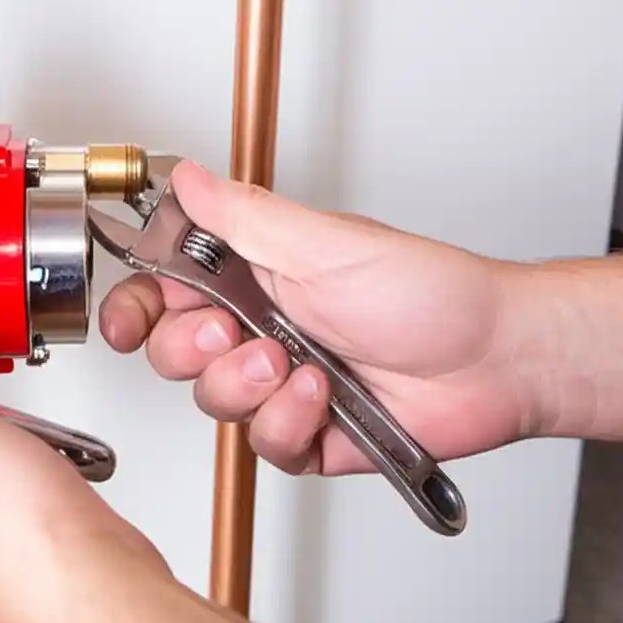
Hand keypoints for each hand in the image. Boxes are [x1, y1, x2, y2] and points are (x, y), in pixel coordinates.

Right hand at [101, 161, 532, 474]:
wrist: (494, 361)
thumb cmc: (429, 293)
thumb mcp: (326, 244)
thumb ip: (243, 216)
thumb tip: (186, 177)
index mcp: (253, 276)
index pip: (163, 292)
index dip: (134, 309)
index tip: (129, 322)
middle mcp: (259, 329)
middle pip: (173, 354)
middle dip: (194, 348)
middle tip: (233, 332)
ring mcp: (278, 385)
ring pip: (213, 403)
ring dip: (248, 385)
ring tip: (296, 365)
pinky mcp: (304, 433)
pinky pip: (262, 445)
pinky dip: (289, 423)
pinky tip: (324, 399)